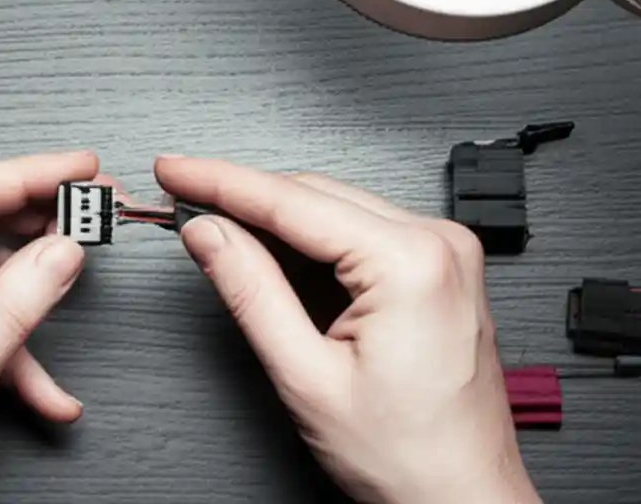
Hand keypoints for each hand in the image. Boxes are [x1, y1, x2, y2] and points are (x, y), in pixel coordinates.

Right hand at [155, 157, 539, 503]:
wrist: (465, 501)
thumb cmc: (409, 457)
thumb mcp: (306, 375)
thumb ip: (250, 291)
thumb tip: (208, 233)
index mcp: (412, 262)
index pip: (292, 201)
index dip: (219, 181)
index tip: (175, 170)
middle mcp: (440, 244)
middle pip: (314, 195)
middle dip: (242, 196)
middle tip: (181, 198)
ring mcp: (446, 255)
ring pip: (335, 209)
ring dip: (274, 218)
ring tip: (215, 228)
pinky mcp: (440, 271)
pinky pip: (362, 232)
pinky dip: (311, 240)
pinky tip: (271, 251)